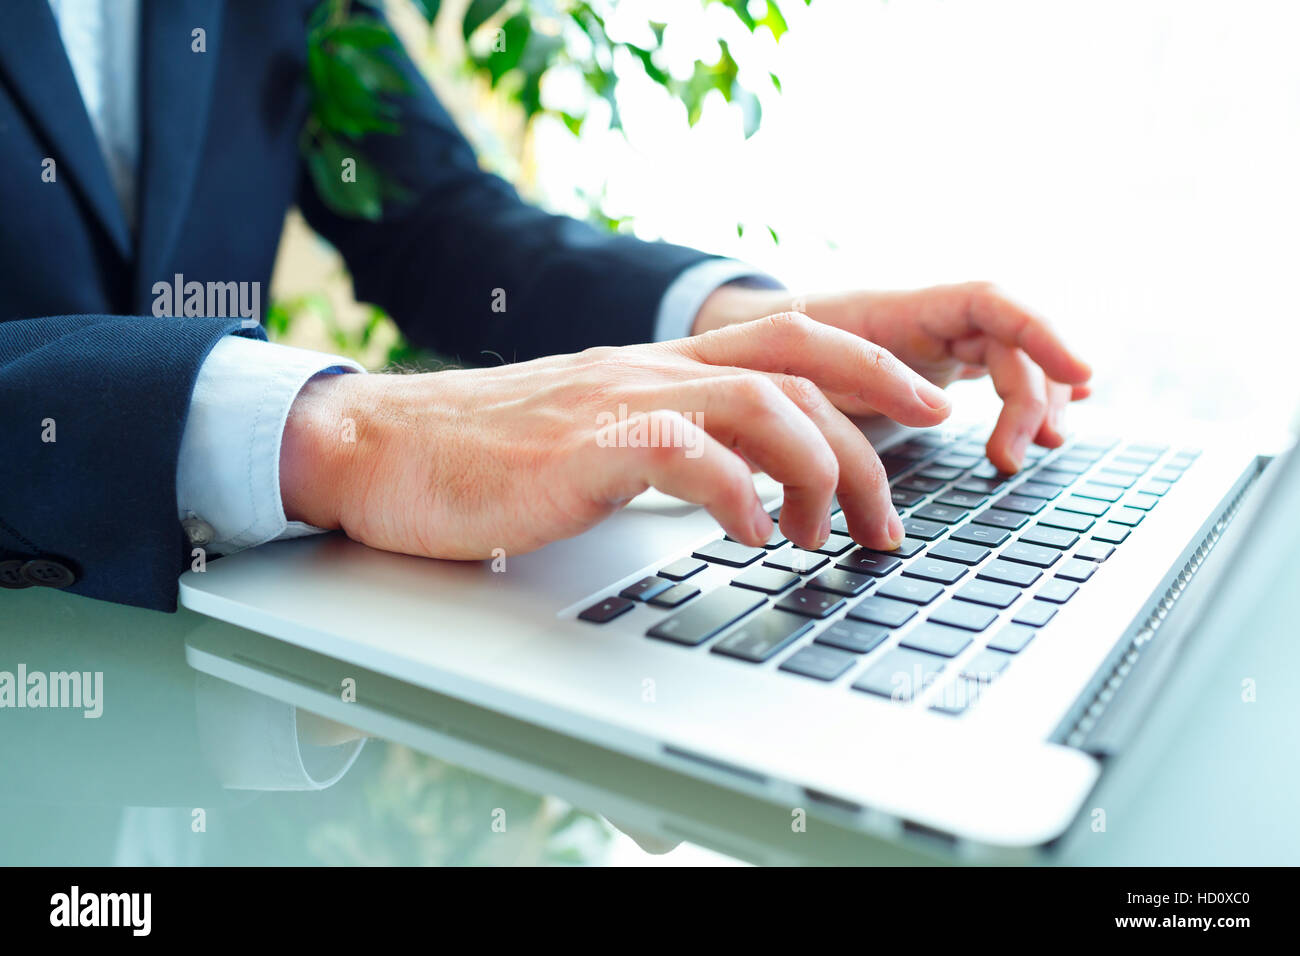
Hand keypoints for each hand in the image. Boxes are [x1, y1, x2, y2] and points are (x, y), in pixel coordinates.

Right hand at [279, 315, 953, 557]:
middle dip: (869, 445)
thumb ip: (670, 445)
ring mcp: (617, 402)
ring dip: (814, 472)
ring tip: (821, 538)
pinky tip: (750, 537)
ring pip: (758, 404)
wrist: (386, 447)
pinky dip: (736, 493)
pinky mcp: (581, 447)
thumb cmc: (491, 456)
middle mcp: (651, 371)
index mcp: (661, 368)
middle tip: (889, 523)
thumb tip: (743, 489)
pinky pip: (684, 453)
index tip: (929, 410)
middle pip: (798, 372)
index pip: (793, 343)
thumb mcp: (599, 438)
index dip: (873, 369)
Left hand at [693, 281, 1091, 471]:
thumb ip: (841, 387)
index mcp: (901, 308)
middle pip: (1012, 343)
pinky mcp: (935, 368)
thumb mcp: (794, 372)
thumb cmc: (766, 355)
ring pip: (1011, 364)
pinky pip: (995, 377)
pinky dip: (1023, 402)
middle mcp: (930, 319)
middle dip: (1031, 396)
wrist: (746, 346)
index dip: (1042, 335)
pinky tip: (1043, 427)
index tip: (1080, 375)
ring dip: (1034, 405)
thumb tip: (920, 424)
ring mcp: (937, 341)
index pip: (991, 303)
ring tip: (1032, 450)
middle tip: (1013, 459)